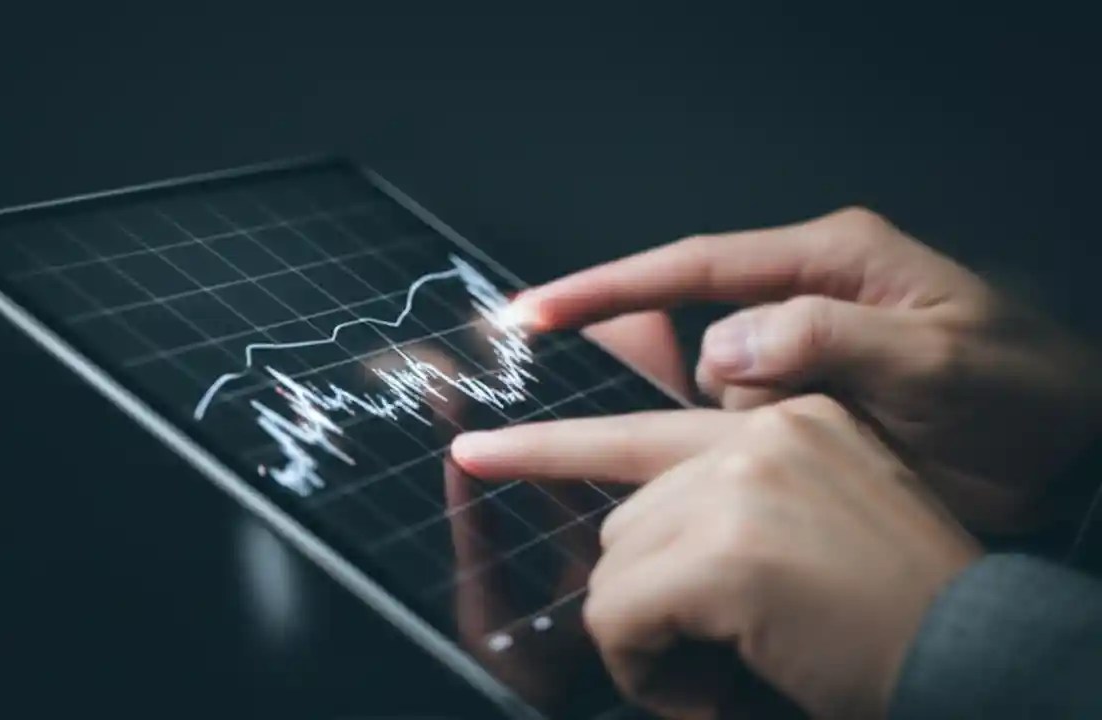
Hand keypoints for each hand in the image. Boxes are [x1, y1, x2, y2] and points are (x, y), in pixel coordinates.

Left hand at [451, 395, 980, 718]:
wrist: (982, 658)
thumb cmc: (897, 612)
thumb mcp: (819, 523)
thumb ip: (730, 500)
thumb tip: (624, 522)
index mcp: (788, 416)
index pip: (642, 423)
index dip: (550, 448)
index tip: (475, 451)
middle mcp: (763, 429)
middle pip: (625, 514)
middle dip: (646, 591)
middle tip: (706, 650)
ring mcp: (742, 482)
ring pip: (617, 567)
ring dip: (652, 633)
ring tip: (720, 670)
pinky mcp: (726, 551)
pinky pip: (620, 616)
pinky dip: (647, 671)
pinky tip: (709, 690)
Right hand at [511, 207, 1101, 532]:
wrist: (1069, 459)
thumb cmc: (1022, 395)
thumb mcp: (940, 361)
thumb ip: (830, 339)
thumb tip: (723, 346)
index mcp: (834, 261)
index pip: (698, 266)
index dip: (609, 288)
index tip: (535, 311)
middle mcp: (805, 299)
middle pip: (699, 334)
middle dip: (701, 383)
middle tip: (753, 409)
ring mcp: (803, 355)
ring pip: (717, 392)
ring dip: (739, 432)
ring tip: (840, 442)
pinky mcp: (805, 405)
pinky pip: (742, 421)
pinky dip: (740, 452)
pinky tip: (794, 463)